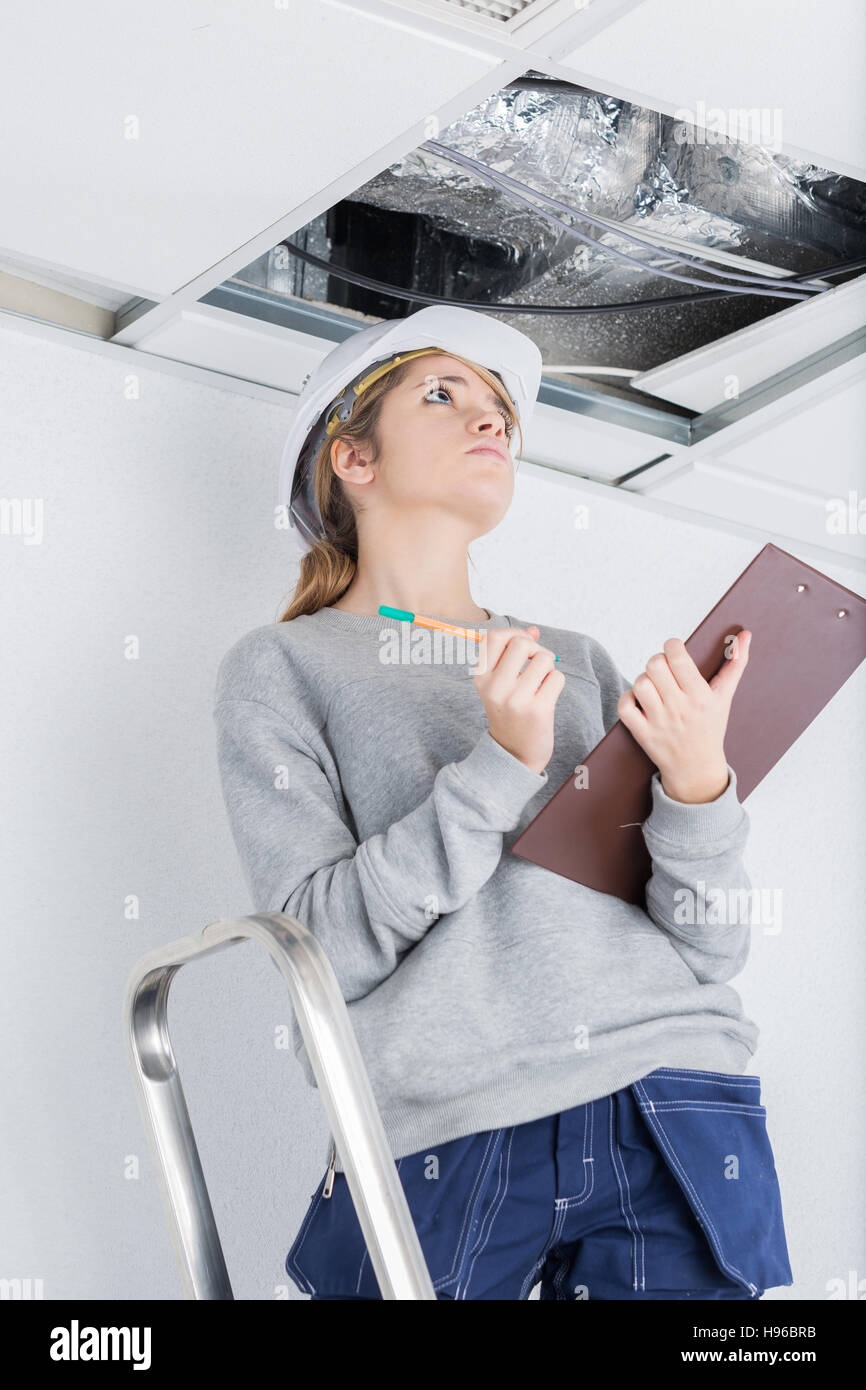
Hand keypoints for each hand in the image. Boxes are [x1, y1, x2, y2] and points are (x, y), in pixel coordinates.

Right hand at [474, 624, 564, 775]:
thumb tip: (534, 630)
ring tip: (542, 684)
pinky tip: (547, 697)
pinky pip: (557, 677)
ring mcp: (516, 700)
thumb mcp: (502, 683)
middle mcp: (495, 688)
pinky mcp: (537, 710)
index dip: (515, 633)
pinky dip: (556, 683)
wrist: (514, 754)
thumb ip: (514, 654)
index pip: (494, 637)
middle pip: (522, 643)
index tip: (526, 643)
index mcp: (481, 678)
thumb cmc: (510, 712)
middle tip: (538, 665)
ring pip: (544, 659)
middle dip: (536, 649)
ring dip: (548, 669)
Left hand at [616, 631, 751, 802]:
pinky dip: (628, 699)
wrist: (697, 769)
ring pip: (640, 684)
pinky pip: (625, 707)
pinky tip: (640, 700)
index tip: (674, 649)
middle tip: (663, 669)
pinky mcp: (643, 734)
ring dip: (644, 680)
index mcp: (700, 696)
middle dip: (657, 662)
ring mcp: (659, 722)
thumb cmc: (711, 727)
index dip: (672, 646)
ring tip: (654, 686)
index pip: (677, 658)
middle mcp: (679, 708)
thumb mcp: (725, 697)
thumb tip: (745, 634)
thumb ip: (736, 663)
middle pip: (655, 666)